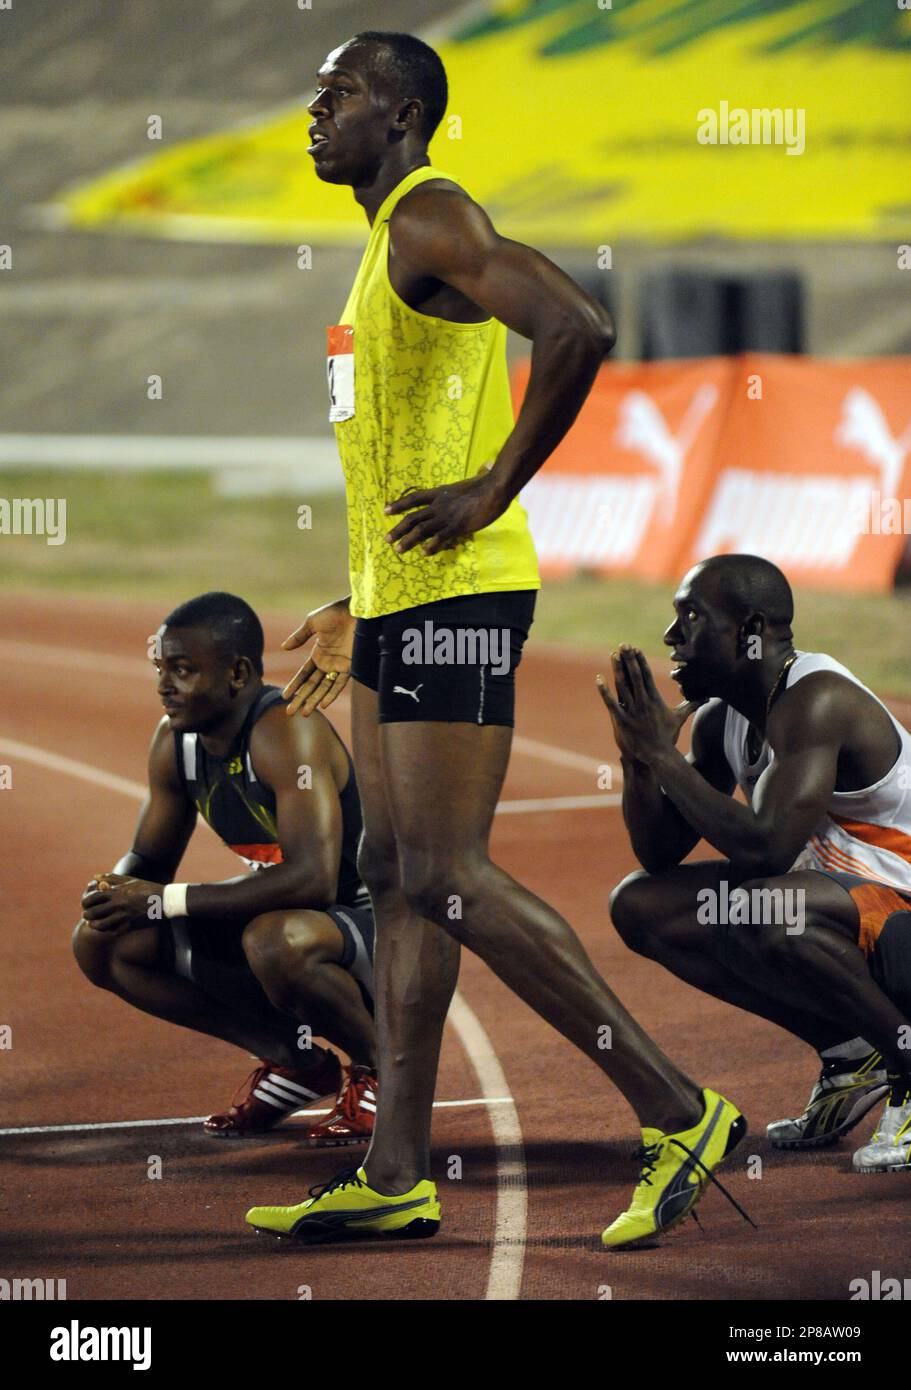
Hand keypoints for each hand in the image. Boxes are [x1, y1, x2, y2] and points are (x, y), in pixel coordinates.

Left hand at [80, 873, 164, 931]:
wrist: (165, 900)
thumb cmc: (147, 888)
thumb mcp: (130, 880)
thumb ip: (112, 878)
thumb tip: (95, 877)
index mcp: (117, 891)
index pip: (92, 897)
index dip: (85, 902)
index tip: (85, 904)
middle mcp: (118, 904)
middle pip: (93, 912)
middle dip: (87, 915)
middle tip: (87, 915)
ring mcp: (124, 916)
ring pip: (101, 925)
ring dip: (95, 925)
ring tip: (94, 924)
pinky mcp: (130, 926)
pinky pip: (114, 931)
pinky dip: (110, 930)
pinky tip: (110, 927)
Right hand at [281, 596, 354, 716]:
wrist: (356, 610)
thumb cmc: (335, 613)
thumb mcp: (312, 622)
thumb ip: (299, 636)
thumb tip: (283, 648)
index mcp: (318, 653)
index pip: (304, 674)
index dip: (294, 685)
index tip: (284, 696)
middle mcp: (328, 663)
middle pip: (312, 685)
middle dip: (301, 698)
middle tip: (290, 712)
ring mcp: (339, 666)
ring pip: (324, 688)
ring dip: (314, 700)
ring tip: (305, 713)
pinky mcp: (350, 666)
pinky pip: (340, 683)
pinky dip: (332, 694)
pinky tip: (323, 704)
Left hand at [383, 471, 506, 555]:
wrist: (493, 490)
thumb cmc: (485, 485)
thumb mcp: (470, 481)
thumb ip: (469, 481)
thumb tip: (483, 468)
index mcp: (439, 493)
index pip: (414, 498)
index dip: (399, 504)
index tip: (386, 511)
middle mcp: (438, 505)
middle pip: (413, 518)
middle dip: (398, 529)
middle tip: (387, 539)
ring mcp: (446, 516)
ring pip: (421, 529)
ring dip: (408, 540)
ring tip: (398, 550)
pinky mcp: (456, 527)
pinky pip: (438, 538)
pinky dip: (430, 546)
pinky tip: (424, 553)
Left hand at [596, 646, 700, 765]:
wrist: (658, 756)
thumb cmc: (668, 737)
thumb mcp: (679, 718)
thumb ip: (691, 705)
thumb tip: (707, 699)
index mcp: (655, 699)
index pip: (646, 675)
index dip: (640, 661)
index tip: (636, 649)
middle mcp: (644, 702)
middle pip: (635, 676)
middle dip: (629, 659)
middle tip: (624, 645)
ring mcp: (633, 711)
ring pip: (623, 686)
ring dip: (618, 670)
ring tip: (613, 655)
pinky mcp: (623, 721)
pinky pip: (612, 703)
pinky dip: (605, 692)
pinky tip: (599, 680)